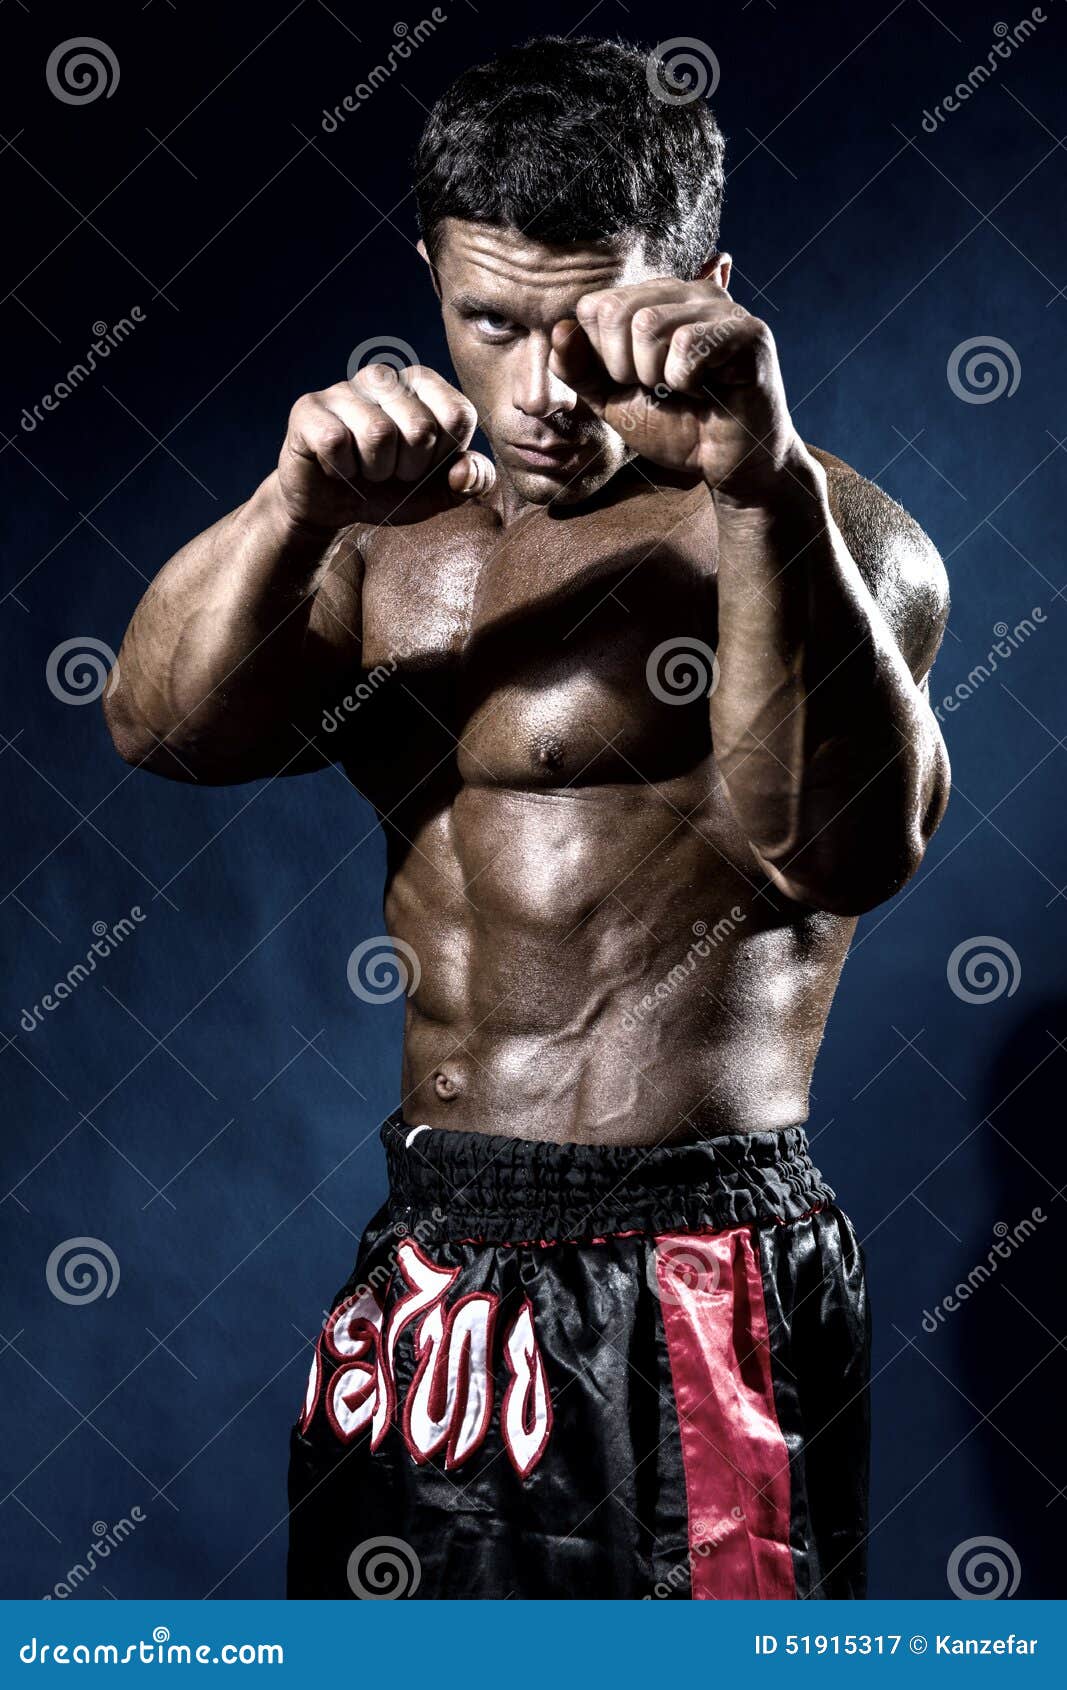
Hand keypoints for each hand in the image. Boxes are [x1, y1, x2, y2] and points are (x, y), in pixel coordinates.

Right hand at [277, 364, 494, 530]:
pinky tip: (336, 467)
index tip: (422, 467)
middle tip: (387, 473)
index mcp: (424, 386)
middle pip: (421, 428)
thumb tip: (465, 471)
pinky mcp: (309, 409)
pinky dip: (341, 470)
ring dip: (374, 471)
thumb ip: (473, 480)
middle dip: (408, 470)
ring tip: (362, 469)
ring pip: (378, 433)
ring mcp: (344, 388)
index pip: (458, 415)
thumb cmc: (390, 491)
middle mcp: (385, 377)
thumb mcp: (440, 492)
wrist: (332, 509)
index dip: (443, 458)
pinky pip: (336, 442)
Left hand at [549, 278, 803, 503]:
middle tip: (659, 389)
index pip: (595, 307)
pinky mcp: (748, 330)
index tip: (635, 382)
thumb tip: (560, 329)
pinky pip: (688, 344)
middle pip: (617, 311)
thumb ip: (580, 369)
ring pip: (650, 324)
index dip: (602, 359)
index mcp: (656, 300)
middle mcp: (688, 292)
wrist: (729, 465)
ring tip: (683, 390)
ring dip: (657, 376)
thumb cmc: (677, 427)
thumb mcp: (613, 400)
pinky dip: (687, 382)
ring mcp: (722, 307)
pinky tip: (709, 391)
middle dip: (626, 368)